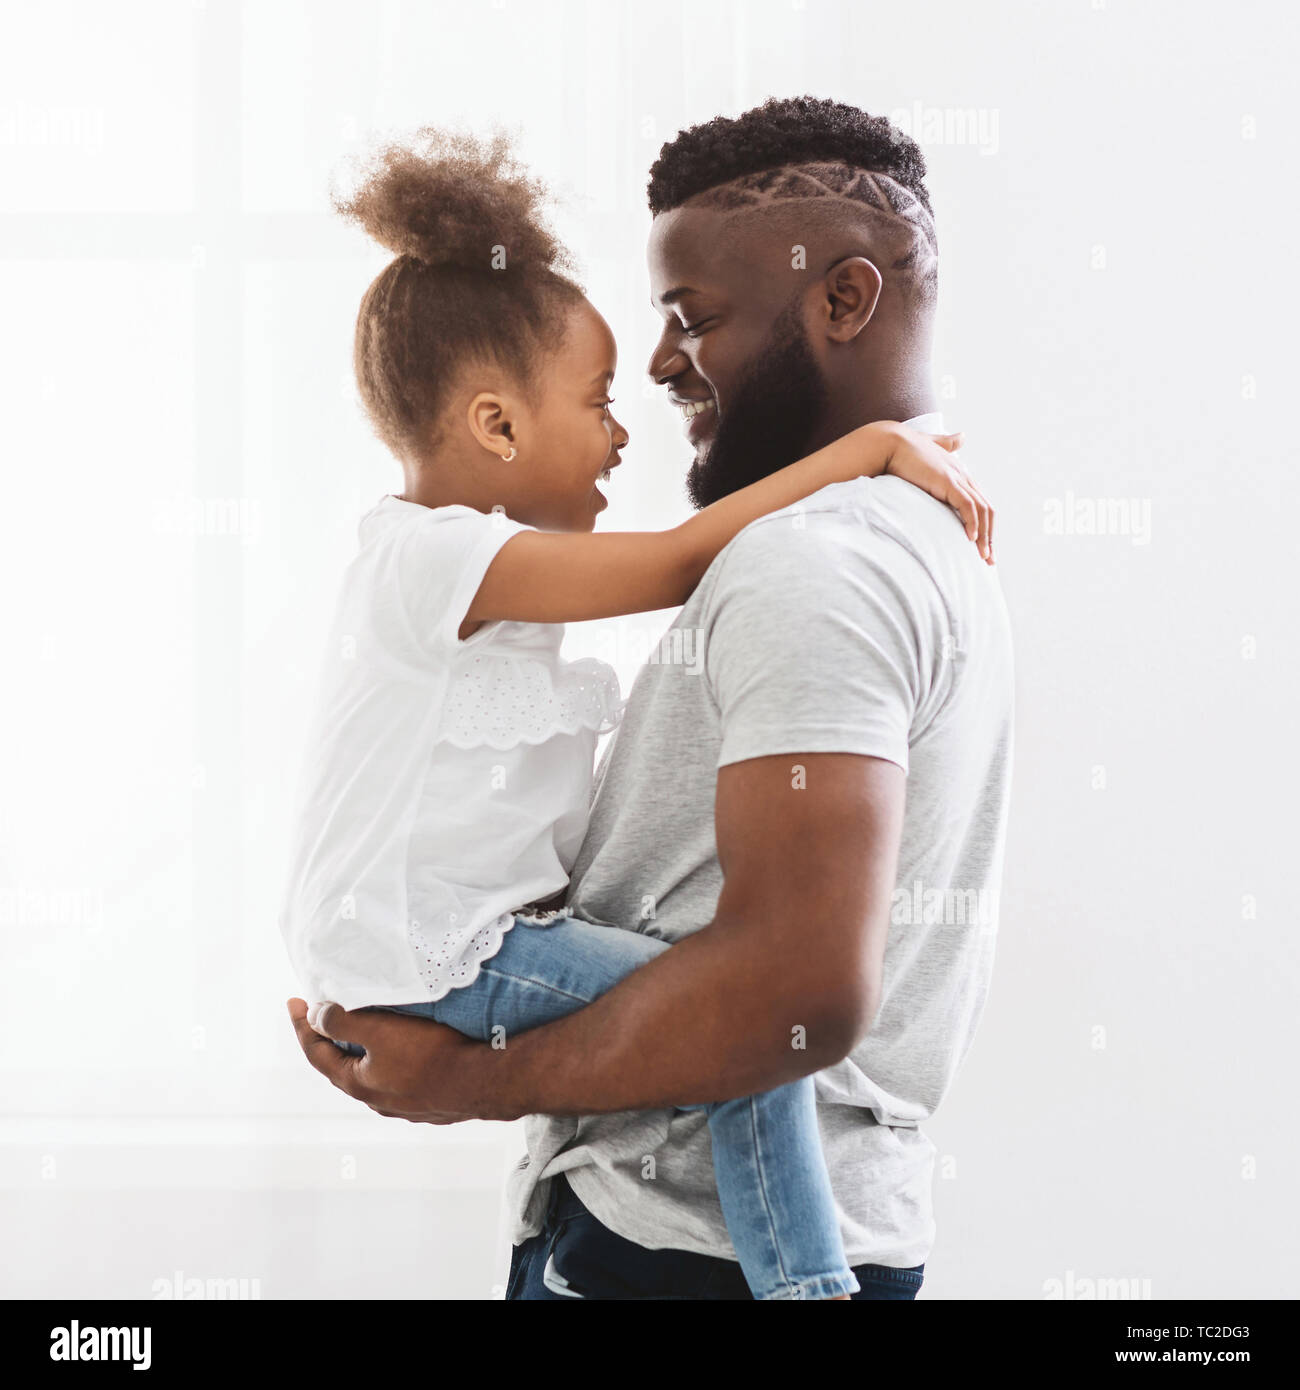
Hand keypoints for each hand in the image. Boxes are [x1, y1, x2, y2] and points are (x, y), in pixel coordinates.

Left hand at [287, 997, 507, 1123]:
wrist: (484, 1081)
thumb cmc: (433, 1054)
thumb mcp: (380, 1030)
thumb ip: (343, 1021)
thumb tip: (317, 1016)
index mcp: (357, 1082)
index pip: (317, 1052)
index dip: (302, 1025)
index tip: (294, 1002)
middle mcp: (376, 1100)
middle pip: (341, 1065)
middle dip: (329, 1038)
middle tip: (321, 1013)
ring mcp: (403, 1105)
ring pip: (371, 1074)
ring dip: (361, 1051)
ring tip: (362, 1029)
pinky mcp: (428, 1103)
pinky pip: (397, 1079)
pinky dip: (388, 1061)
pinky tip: (402, 1051)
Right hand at [879, 424, 994, 563]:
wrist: (888, 443)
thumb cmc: (903, 449)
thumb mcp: (931, 448)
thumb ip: (947, 444)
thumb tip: (963, 436)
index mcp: (959, 473)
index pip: (980, 503)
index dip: (984, 526)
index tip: (981, 548)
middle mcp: (963, 476)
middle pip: (986, 510)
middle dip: (990, 537)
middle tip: (988, 560)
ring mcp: (957, 478)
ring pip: (982, 510)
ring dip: (985, 536)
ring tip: (982, 556)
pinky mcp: (948, 482)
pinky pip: (968, 506)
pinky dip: (973, 523)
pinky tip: (970, 539)